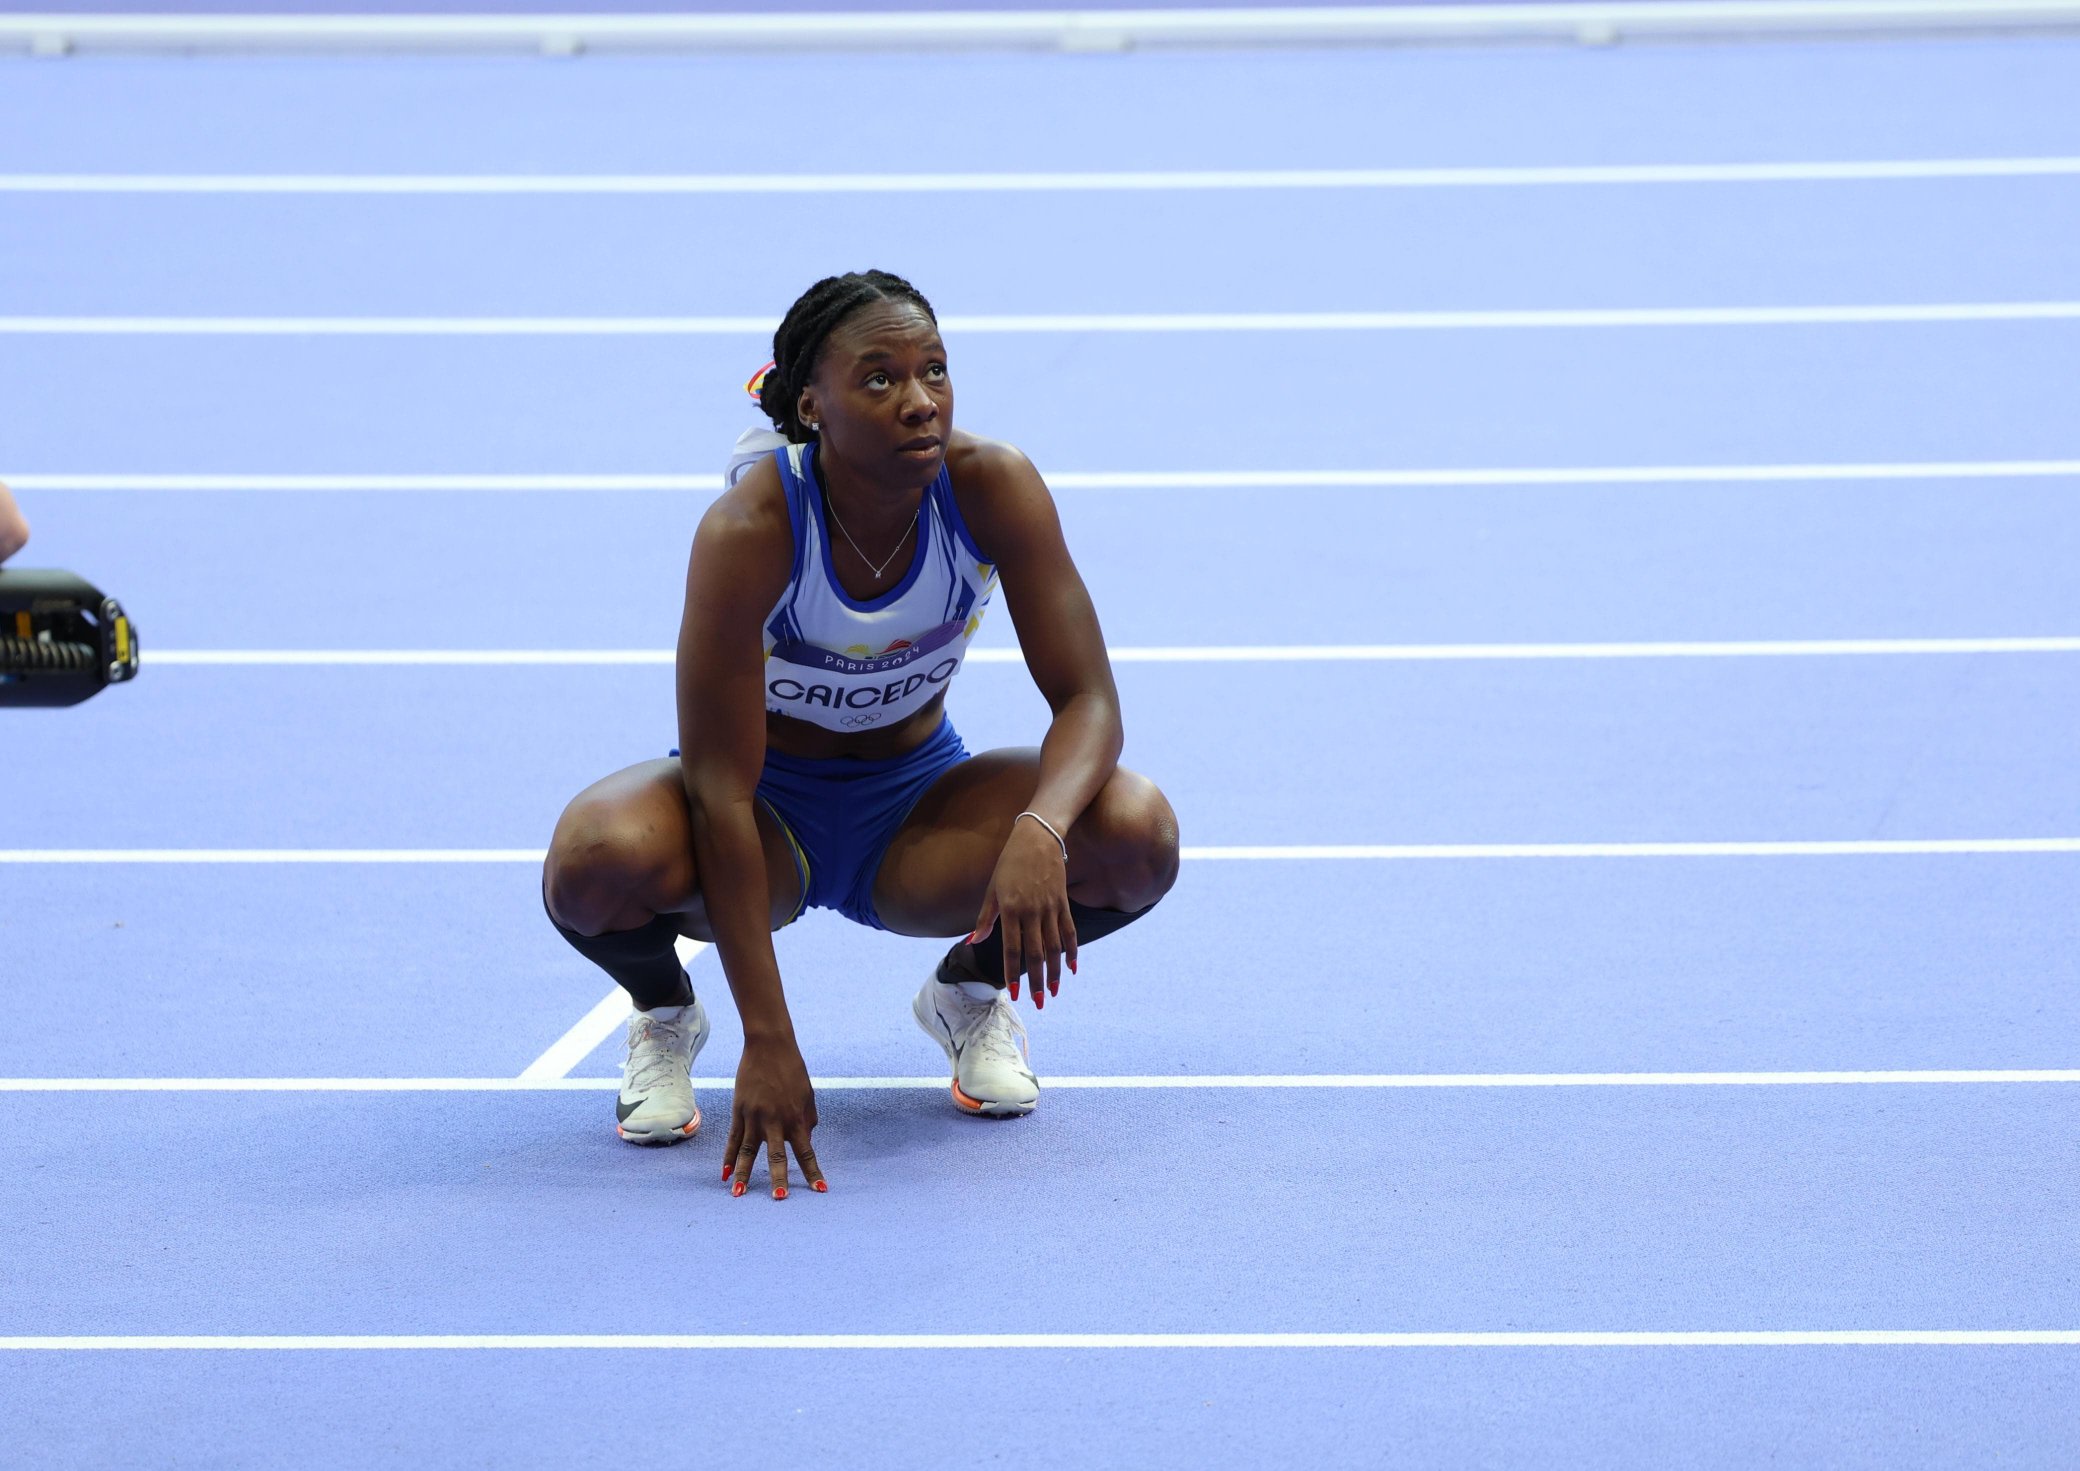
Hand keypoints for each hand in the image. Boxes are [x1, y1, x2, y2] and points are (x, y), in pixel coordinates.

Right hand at [723, 1034, 824, 1198]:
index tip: (821, 1190)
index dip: (813, 1172)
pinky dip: (729, 1157)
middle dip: (779, 1179)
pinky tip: (725, 1174)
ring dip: (744, 1174)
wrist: (769, 1046)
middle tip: (779, 1199)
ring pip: (749, 1152)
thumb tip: (807, 1137)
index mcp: (797, 1119)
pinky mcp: (740, 1111)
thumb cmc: (793, 1070)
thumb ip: (808, 1119)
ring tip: (739, 1194)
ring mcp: (755, 1117)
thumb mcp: (808, 1095)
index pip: (807, 1152)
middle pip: (777, 1157)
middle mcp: (776, 1121)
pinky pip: (733, 1139)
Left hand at [969, 820, 1077, 1008]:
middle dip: (1036, 981)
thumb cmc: (1009, 862)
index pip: (1012, 949)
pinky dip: (1072, 951)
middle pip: (1036, 954)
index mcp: (1011, 910)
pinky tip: (1072, 969)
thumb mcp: (992, 888)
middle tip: (1038, 1003)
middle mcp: (1032, 912)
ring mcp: (1050, 908)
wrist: (1038, 837)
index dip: (1013, 974)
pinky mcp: (1063, 902)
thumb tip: (973, 941)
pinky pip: (1070, 932)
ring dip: (1054, 972)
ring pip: (1054, 947)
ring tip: (1053, 992)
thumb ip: (985, 918)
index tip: (1013, 994)